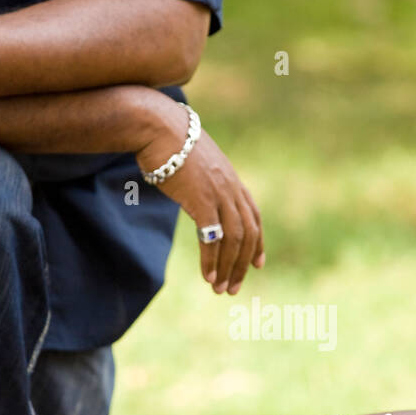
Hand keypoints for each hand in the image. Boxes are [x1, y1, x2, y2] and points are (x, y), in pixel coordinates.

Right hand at [136, 99, 263, 294]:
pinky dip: (212, 261)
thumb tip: (190, 184)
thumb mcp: (193, 159)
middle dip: (242, 264)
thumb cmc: (167, 140)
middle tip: (234, 287)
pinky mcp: (202, 201)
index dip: (258, 243)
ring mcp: (219, 194)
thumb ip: (201, 177)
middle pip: (248, 234)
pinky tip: (208, 276)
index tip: (258, 264)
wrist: (157, 126)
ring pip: (234, 240)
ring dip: (228, 268)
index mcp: (231, 179)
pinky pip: (213, 239)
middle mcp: (231, 188)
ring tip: (220, 289)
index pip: (254, 216)